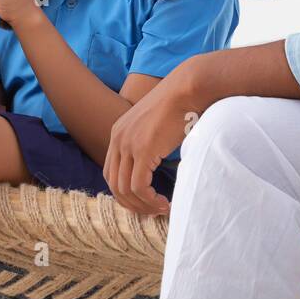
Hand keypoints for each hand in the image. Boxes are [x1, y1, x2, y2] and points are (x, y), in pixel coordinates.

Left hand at [104, 62, 203, 215]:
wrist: (188, 88)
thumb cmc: (179, 105)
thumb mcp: (155, 126)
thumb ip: (148, 144)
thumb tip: (155, 166)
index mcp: (118, 132)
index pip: (111, 172)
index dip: (125, 192)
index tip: (145, 200)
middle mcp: (118, 138)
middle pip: (113, 184)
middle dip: (132, 203)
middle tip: (152, 210)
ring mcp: (128, 144)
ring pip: (125, 189)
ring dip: (142, 205)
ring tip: (161, 208)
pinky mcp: (142, 149)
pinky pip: (139, 186)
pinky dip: (150, 200)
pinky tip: (164, 202)